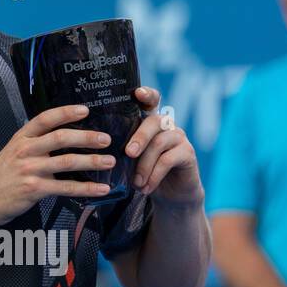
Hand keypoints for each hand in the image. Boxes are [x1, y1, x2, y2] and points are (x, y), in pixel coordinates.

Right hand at [0, 104, 112, 227]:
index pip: (45, 119)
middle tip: (106, 139)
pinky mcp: (35, 189)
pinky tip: (101, 188)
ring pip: (67, 161)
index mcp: (20, 138)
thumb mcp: (11, 153)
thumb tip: (61, 140)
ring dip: (92, 161)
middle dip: (87, 138)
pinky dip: (87, 188)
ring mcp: (30, 169)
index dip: (66, 112)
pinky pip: (66, 187)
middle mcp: (25, 150)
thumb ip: (33, 145)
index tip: (85, 110)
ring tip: (109, 161)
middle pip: (61, 138)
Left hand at [121, 86, 203, 206]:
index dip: (146, 94)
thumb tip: (99, 146)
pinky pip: (168, 160)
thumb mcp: (130, 159)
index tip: (137, 92)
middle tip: (128, 153)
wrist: (170, 193)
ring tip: (135, 182)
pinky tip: (146, 187)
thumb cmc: (144, 171)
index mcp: (149, 122)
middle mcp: (166, 125)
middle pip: (153, 122)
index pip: (150, 101)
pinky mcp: (188, 153)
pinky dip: (154, 175)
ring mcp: (178, 137)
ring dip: (144, 165)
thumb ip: (122, 147)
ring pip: (159, 143)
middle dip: (139, 137)